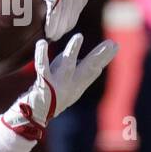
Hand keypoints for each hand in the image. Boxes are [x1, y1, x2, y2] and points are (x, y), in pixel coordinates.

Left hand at [0, 35, 118, 140]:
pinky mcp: (42, 83)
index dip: (105, 58)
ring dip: (73, 50)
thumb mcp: (71, 86)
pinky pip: (42, 67)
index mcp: (78, 86)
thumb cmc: (53, 97)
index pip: (94, 70)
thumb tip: (96, 57)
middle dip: (99, 56)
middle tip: (111, 44)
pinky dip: (41, 55)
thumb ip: (81, 71)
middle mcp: (70, 85)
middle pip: (88, 68)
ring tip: (78, 37)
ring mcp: (57, 84)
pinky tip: (41, 43)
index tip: (115, 46)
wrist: (34, 114)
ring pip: (67, 65)